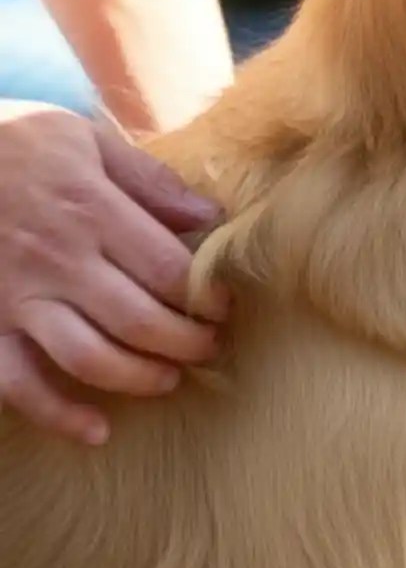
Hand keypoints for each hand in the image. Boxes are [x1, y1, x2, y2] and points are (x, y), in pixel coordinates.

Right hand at [0, 101, 227, 444]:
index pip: (168, 271)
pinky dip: (57, 414)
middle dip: (187, 344)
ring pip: (89, 358)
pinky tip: (96, 430)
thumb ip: (147, 179)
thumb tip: (207, 217)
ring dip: (139, 378)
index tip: (223, 307)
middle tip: (208, 347)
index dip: (206, 299)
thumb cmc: (8, 141)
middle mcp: (56, 260)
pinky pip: (18, 382)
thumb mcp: (79, 136)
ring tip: (168, 378)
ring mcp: (15, 297)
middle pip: (140, 322)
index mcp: (89, 210)